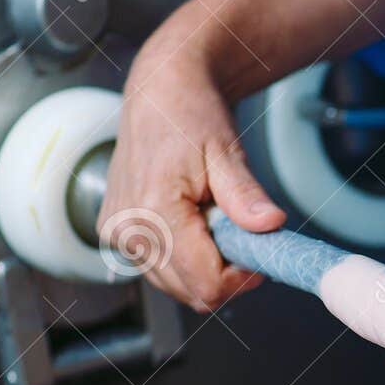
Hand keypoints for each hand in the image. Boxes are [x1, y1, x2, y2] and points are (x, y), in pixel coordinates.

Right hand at [100, 34, 285, 310]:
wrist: (160, 94)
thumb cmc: (191, 116)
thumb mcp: (227, 152)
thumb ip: (245, 195)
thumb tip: (270, 224)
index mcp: (155, 209)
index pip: (204, 282)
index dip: (239, 280)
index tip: (259, 259)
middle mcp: (129, 226)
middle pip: (190, 291)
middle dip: (223, 273)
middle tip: (239, 234)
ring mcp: (118, 232)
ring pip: (174, 286)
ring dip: (202, 266)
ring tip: (212, 221)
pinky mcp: (115, 232)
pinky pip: (159, 269)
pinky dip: (183, 258)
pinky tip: (190, 224)